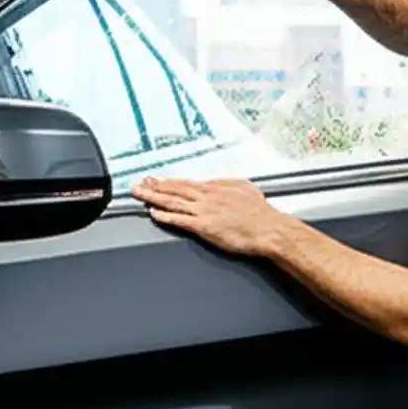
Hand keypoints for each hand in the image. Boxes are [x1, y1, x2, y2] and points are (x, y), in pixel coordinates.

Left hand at [132, 177, 287, 256]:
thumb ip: (227, 186)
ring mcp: (204, 211)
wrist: (268, 228)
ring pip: (174, 202)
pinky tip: (154, 213)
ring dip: (154, 197)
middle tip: (138, 183)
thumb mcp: (245, 189)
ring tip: (139, 194)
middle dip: (155, 186)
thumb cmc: (260, 213)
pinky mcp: (204, 227)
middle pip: (176, 189)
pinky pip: (180, 220)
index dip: (169, 182)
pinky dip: (165, 216)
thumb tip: (218, 185)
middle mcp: (207, 197)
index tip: (155, 180)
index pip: (186, 183)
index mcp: (216, 188)